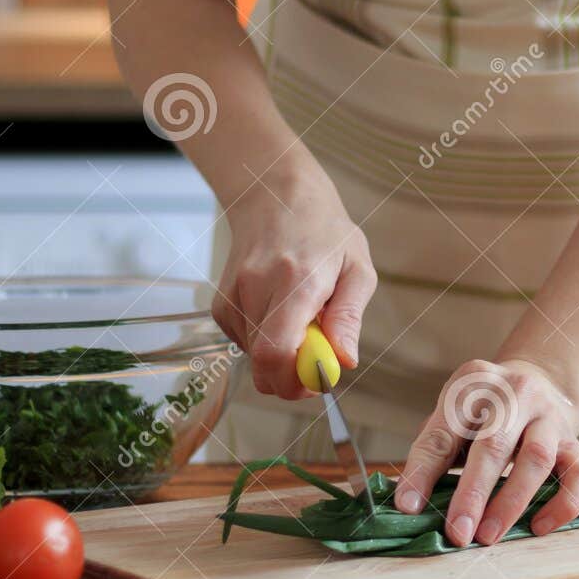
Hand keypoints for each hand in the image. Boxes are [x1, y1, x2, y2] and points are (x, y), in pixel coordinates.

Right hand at [211, 166, 375, 399]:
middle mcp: (257, 288)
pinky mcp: (221, 305)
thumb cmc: (325, 232)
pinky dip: (264, 342)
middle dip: (291, 379)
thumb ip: (349, 317)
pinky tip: (280, 314)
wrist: (276, 197)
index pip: (277, 351)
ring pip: (253, 358)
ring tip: (302, 321)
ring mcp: (233, 296)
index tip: (319, 380)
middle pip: (263, 365)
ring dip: (281, 356)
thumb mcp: (357, 269)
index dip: (296, 381)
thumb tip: (344, 361)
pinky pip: (243, 344)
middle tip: (315, 365)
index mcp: (296, 280)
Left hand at [395, 359, 578, 545]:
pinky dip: (562, 505)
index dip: (423, 472)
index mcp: (473, 383)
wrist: (539, 380)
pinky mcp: (574, 440)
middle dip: (474, 493)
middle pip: (495, 444)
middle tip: (458, 534)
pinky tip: (538, 527)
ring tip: (488, 537)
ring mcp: (549, 417)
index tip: (409, 509)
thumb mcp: (452, 417)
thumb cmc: (483, 412)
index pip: (443, 432)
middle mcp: (516, 394)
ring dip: (512, 503)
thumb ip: (432, 453)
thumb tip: (408, 505)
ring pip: (538, 459)